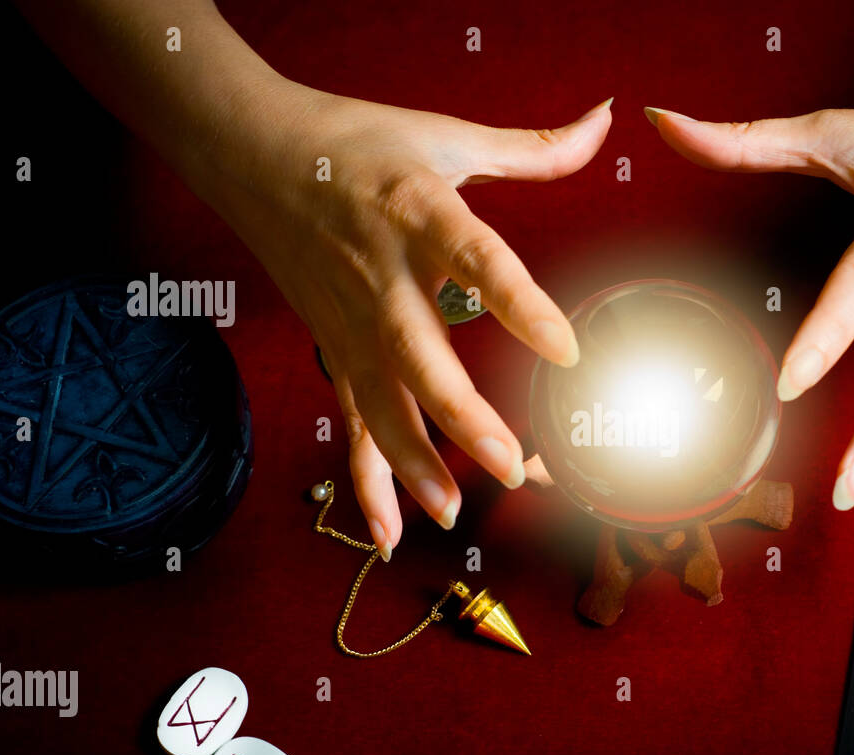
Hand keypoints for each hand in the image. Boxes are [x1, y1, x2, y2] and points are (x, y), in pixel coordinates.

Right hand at [189, 83, 612, 555]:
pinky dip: (366, 482)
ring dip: (413, 464)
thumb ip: (529, 147)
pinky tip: (388, 534)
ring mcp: (349, 323)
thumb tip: (601, 120)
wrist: (252, 153)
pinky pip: (351, 424)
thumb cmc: (356, 144)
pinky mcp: (333, 350)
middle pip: (418, 357)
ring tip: (452, 514)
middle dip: (462, 418)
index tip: (567, 350)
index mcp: (418, 213)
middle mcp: (381, 278)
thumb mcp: (444, 134)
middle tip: (510, 466)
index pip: (475, 260)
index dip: (519, 305)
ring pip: (378, 405)